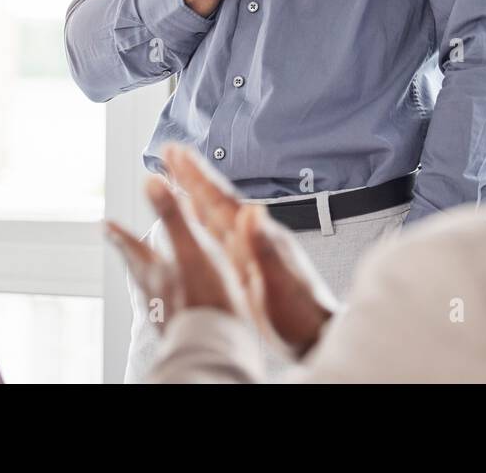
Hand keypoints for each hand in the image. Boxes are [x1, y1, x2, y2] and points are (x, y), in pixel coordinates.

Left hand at [106, 173, 246, 331]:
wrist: (215, 348)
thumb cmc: (204, 301)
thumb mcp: (191, 250)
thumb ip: (173, 217)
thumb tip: (151, 181)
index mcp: (157, 270)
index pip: (131, 247)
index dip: (119, 234)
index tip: (102, 224)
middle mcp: (156, 293)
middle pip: (137, 268)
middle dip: (129, 252)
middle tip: (117, 242)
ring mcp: (167, 313)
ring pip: (151, 288)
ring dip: (148, 274)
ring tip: (147, 270)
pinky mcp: (182, 328)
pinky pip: (169, 306)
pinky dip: (169, 295)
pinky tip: (176, 301)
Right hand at [162, 144, 338, 356]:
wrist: (316, 335)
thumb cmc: (302, 312)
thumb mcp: (280, 282)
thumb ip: (265, 248)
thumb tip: (253, 212)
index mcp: (258, 237)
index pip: (223, 200)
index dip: (199, 176)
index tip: (178, 153)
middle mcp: (251, 238)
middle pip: (215, 200)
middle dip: (192, 174)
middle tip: (169, 149)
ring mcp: (247, 252)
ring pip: (213, 216)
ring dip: (193, 194)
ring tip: (175, 175)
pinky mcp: (244, 269)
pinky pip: (215, 238)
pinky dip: (200, 223)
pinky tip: (193, 218)